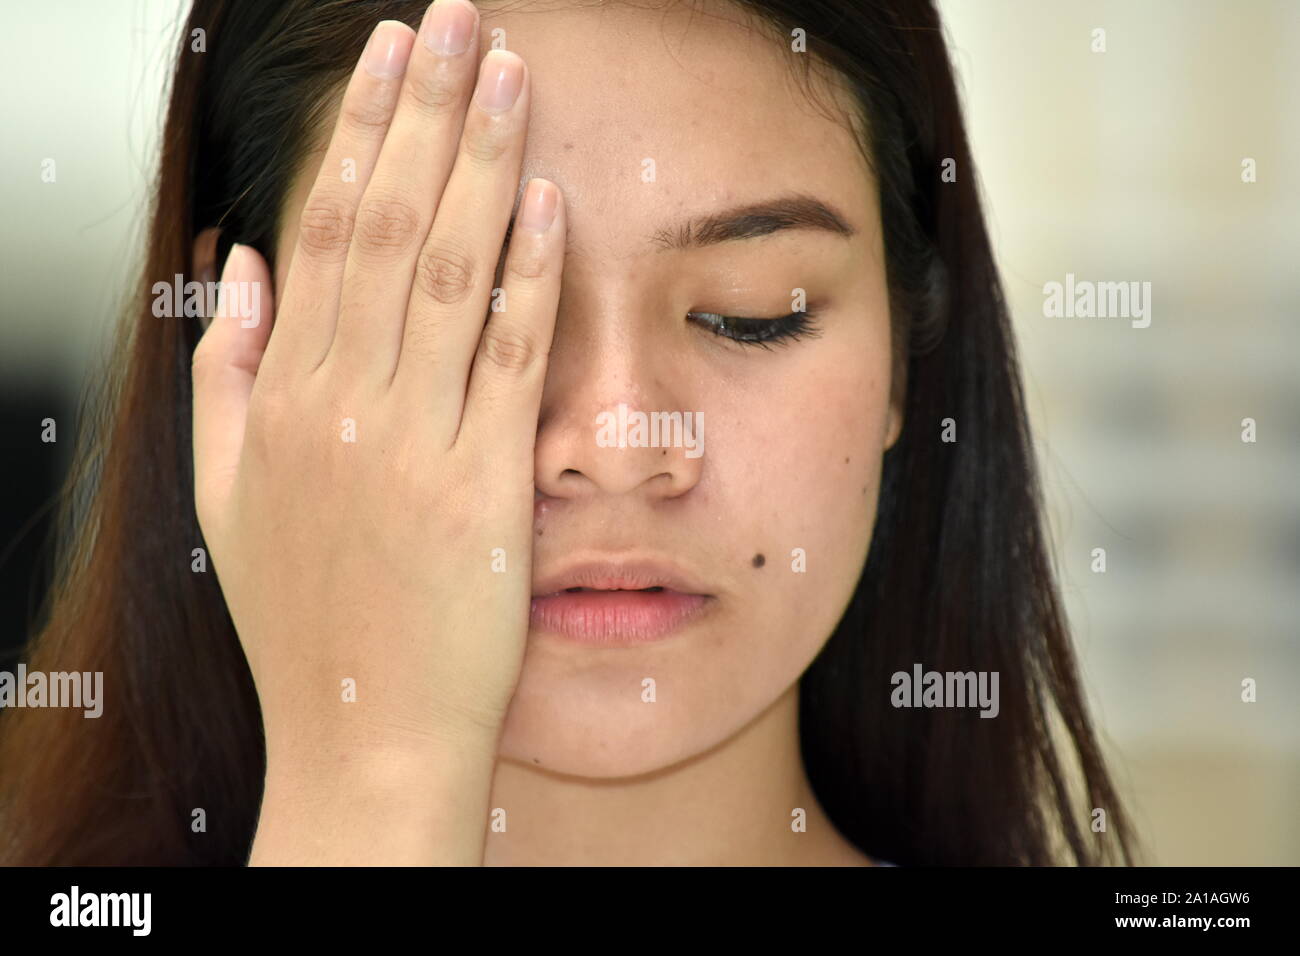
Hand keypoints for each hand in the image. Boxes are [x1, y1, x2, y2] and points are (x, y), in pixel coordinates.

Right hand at [190, 11, 562, 858]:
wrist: (366, 733)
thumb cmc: (308, 620)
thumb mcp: (231, 494)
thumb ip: (230, 371)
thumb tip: (241, 266)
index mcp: (281, 397)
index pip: (324, 230)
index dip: (361, 134)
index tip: (390, 58)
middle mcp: (340, 403)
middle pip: (385, 223)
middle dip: (424, 109)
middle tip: (456, 18)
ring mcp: (411, 441)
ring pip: (444, 269)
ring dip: (480, 160)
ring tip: (508, 70)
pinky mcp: (482, 486)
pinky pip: (506, 359)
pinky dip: (526, 274)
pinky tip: (547, 200)